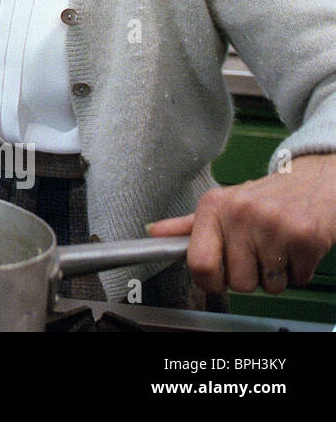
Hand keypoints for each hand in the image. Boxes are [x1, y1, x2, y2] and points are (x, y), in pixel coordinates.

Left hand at [147, 153, 335, 294]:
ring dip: (275, 276)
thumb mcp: (221, 205)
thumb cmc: (264, 198)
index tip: (216, 279)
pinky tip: (294, 248)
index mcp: (214, 207)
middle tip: (257, 252)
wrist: (313, 180)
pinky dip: (298, 272)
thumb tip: (153, 233)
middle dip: (249, 276)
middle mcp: (241, 214)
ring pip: (268, 286)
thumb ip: (186, 225)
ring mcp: (274, 225)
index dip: (208, 281)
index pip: (199, 263)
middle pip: (237, 282)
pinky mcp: (305, 237)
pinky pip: (297, 280)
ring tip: (277, 248)